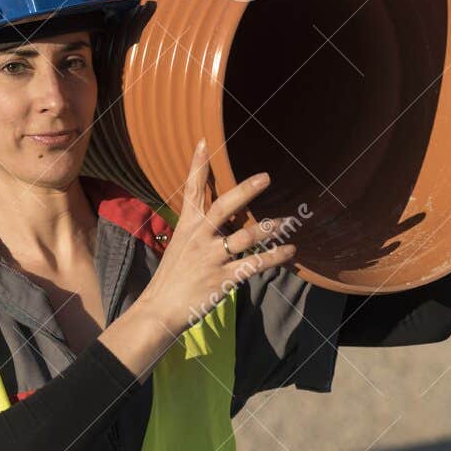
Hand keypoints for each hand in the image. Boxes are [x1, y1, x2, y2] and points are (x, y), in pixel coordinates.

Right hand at [135, 139, 297, 332]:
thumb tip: (214, 216)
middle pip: (223, 207)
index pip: (192, 190)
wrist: (160, 309)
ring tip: (288, 221)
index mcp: (187, 226)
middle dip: (245, 191)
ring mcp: (211, 258)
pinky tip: (290, 251)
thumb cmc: (172, 277)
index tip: (204, 142)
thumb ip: (196, 229)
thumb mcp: (179, 246)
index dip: (198, 166)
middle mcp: (199, 238)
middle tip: (266, 177)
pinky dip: (275, 257)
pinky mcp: (223, 279)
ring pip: (245, 236)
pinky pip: (254, 264)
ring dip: (269, 228)